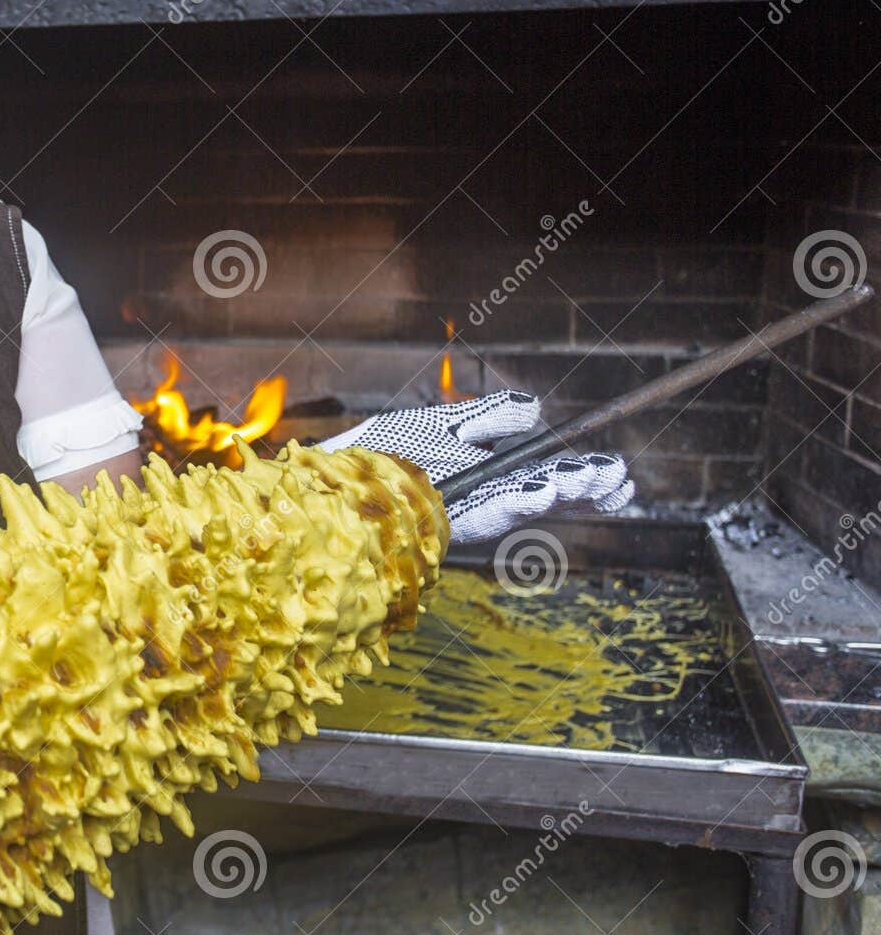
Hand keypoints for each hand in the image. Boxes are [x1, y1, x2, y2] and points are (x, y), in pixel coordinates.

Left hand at [317, 390, 634, 543]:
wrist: (314, 486)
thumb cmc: (370, 457)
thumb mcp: (431, 426)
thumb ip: (485, 418)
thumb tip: (535, 409)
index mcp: (475, 483)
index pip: (540, 481)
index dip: (580, 481)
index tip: (619, 480)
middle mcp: (466, 504)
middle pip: (533, 496)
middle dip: (577, 488)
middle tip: (619, 482)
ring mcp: (446, 517)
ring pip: (509, 507)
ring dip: (553, 493)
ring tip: (588, 481)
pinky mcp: (423, 525)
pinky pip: (471, 515)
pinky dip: (508, 503)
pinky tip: (540, 489)